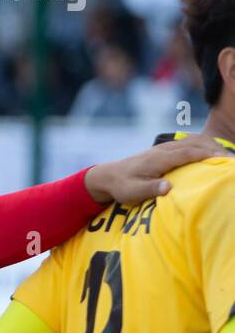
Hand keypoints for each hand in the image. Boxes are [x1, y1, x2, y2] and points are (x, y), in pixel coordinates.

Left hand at [83, 136, 226, 204]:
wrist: (109, 176)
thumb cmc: (122, 186)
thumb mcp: (133, 191)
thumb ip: (151, 189)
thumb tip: (168, 187)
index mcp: (159, 158)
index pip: (189, 153)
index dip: (209, 154)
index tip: (226, 160)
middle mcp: (164, 150)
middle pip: (195, 143)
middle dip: (216, 149)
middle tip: (233, 161)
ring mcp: (165, 148)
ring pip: (193, 141)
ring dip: (211, 146)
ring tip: (227, 157)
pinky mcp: (166, 151)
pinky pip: (189, 144)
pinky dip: (204, 146)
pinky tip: (213, 154)